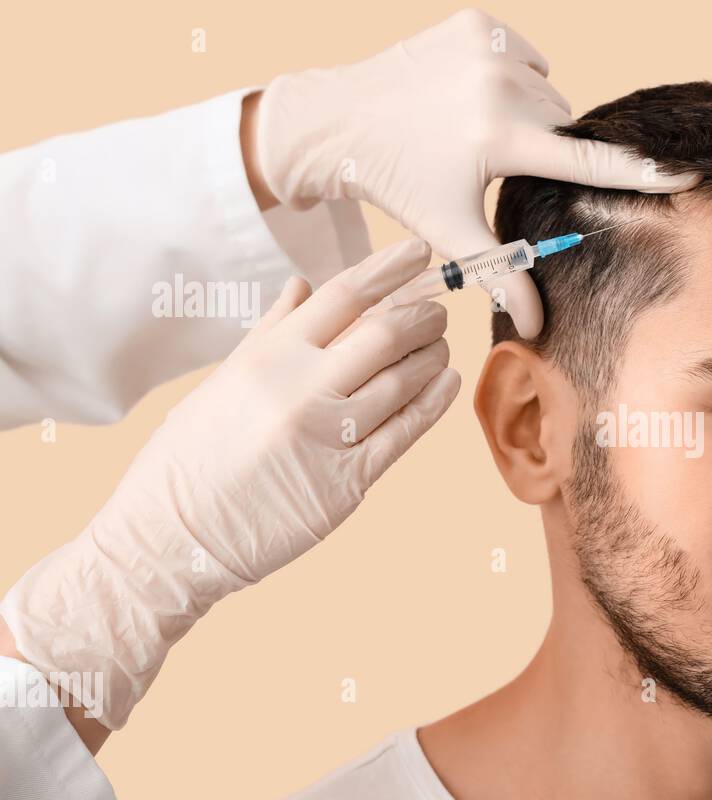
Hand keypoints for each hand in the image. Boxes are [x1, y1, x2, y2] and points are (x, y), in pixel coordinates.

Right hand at [0, 238, 456, 729]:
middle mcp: (301, 390)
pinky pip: (406, 431)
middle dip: (422, 314)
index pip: (341, 295)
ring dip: (431, 356)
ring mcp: (328, 436)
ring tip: (439, 345)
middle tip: (437, 309)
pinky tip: (444, 382)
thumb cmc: (188, 462)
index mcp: (266, 358)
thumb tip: (302, 288)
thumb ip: (268, 334)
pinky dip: (433, 400)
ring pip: (403, 380)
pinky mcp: (348, 483)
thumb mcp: (220, 384)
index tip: (418, 252)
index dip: (388, 268)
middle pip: (385, 333)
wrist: (172, 541)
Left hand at [250, 8, 697, 336]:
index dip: (640, 173)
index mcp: (497, 135)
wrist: (340, 118)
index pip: (586, 160)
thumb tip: (535, 332)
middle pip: (564, 127)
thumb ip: (501, 275)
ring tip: (483, 133)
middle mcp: (498, 82)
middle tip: (503, 166)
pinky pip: (525, 56)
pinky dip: (513, 78)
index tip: (685, 173)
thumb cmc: (397, 180)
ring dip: (533, 116)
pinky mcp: (476, 21)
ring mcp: (488, 44)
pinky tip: (474, 97)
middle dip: (548, 150)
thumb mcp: (449, 232)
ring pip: (547, 92)